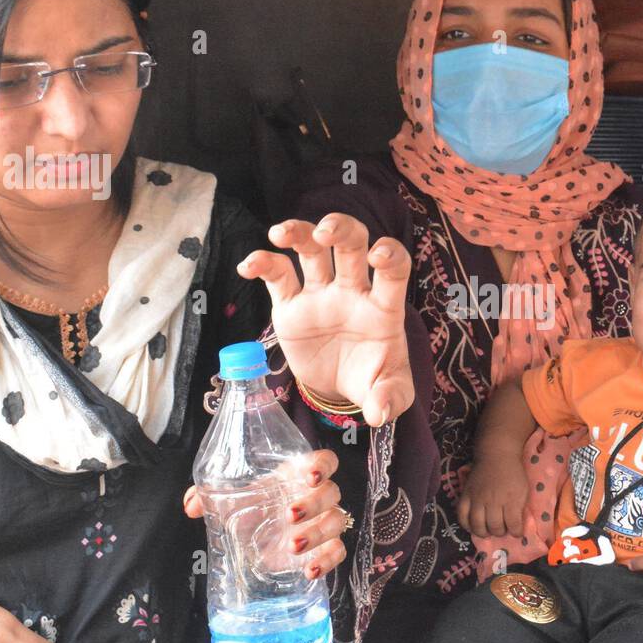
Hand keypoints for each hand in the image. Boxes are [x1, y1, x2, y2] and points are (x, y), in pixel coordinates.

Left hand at [182, 449, 348, 580]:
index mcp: (296, 475)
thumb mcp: (228, 499)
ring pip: (337, 522)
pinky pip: (337, 552)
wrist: (254, 542)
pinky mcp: (323, 549)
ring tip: (291, 546)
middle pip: (332, 492)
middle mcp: (315, 496)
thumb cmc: (248, 510)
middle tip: (289, 515)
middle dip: (314, 504)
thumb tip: (191, 506)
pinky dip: (327, 562)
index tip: (310, 477)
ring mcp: (322, 523)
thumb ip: (208, 495)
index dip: (322, 466)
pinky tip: (308, 570)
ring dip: (318, 533)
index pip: (325, 461)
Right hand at [238, 213, 413, 426]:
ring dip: (299, 233)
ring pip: (311, 249)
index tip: (378, 257)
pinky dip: (262, 264)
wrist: (338, 388)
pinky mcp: (291, 305)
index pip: (394, 269)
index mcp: (383, 306)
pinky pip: (277, 276)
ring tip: (280, 233)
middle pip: (352, 243)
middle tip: (326, 233)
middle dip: (341, 229)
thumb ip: (389, 398)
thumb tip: (379, 413)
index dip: (390, 255)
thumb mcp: (388, 393)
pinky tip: (247, 266)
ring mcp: (320, 294)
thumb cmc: (371, 379)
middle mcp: (353, 291)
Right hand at [457, 447, 529, 537]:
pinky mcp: (466, 495)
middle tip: (502, 529)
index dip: (517, 532)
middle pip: (495, 527)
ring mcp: (477, 498)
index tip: (517, 532)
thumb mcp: (524, 490)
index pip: (513, 524)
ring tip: (488, 531)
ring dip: (484, 532)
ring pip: (477, 525)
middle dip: (500, 532)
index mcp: (511, 499)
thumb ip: (520, 508)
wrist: (497, 455)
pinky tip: (472, 527)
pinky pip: (462, 515)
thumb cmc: (513, 473)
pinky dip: (466, 525)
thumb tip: (518, 525)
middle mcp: (493, 500)